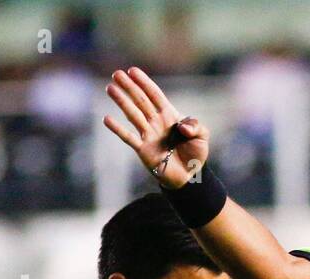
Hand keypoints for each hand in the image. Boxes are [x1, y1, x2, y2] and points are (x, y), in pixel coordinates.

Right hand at [103, 67, 208, 188]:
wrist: (190, 176)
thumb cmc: (195, 154)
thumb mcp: (202, 136)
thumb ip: (195, 126)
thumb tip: (181, 126)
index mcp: (170, 115)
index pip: (155, 95)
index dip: (144, 83)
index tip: (132, 71)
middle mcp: (156, 122)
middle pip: (140, 101)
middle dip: (129, 87)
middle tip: (116, 74)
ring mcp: (148, 135)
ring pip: (133, 114)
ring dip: (122, 101)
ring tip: (110, 88)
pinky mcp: (143, 150)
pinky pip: (129, 137)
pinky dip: (118, 129)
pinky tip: (107, 118)